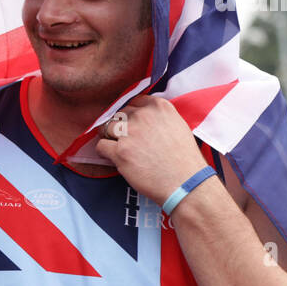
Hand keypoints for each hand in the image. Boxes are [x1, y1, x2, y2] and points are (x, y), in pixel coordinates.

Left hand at [93, 95, 208, 206]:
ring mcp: (130, 133)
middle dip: (120, 126)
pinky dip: (104, 153)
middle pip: (119, 114)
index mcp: (159, 107)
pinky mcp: (120, 151)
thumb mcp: (178, 126)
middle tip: (126, 140)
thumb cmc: (184, 159)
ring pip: (107, 128)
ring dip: (111, 138)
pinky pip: (101, 146)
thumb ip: (159, 118)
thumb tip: (141, 118)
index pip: (134, 102)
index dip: (131, 115)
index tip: (133, 125)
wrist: (185, 183)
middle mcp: (144, 116)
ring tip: (120, 150)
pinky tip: (114, 159)